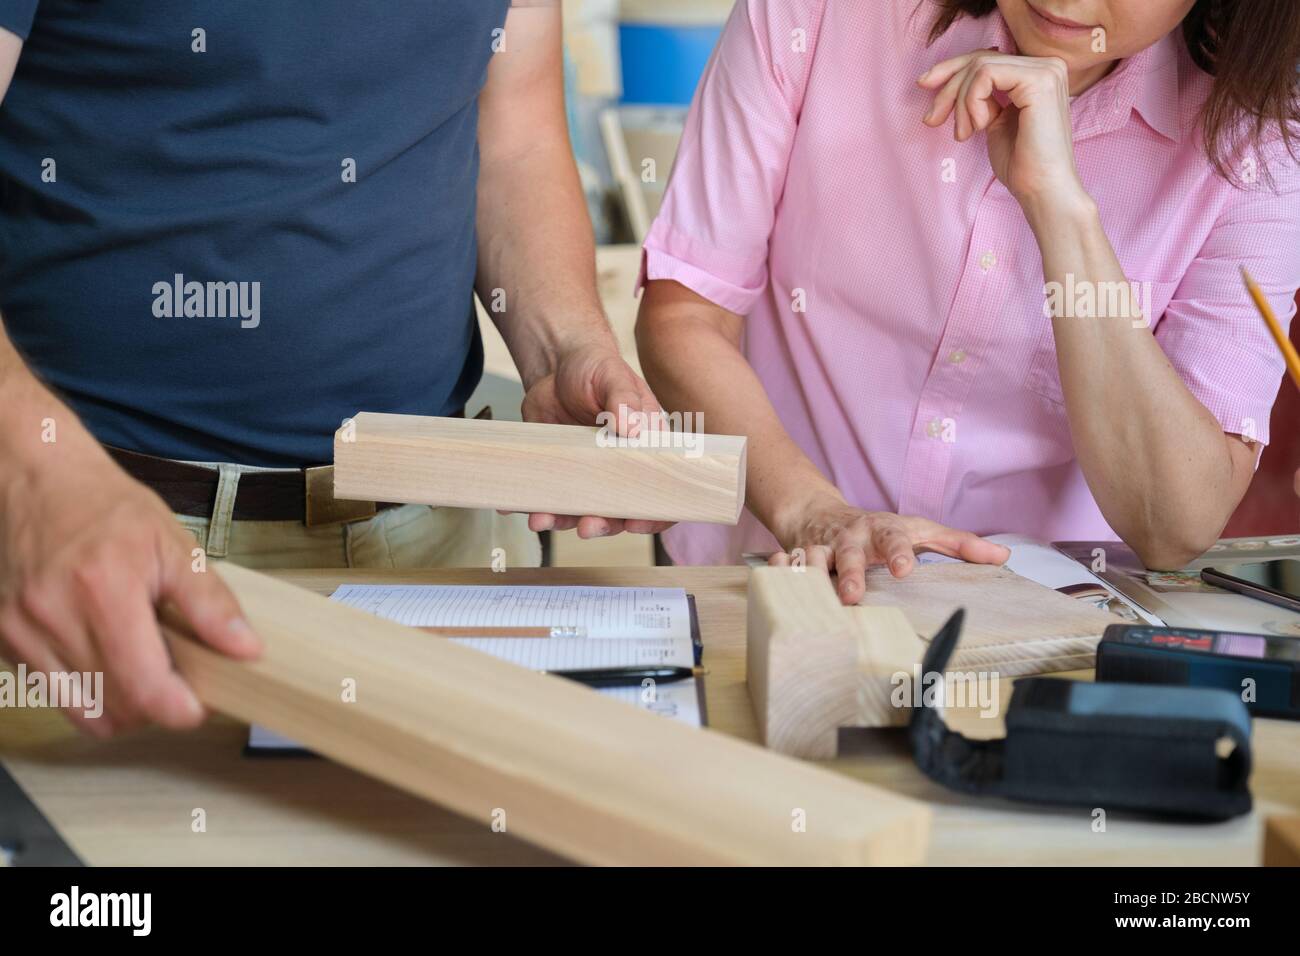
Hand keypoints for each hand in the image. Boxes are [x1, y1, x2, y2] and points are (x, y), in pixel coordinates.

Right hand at [0, 446, 260, 735]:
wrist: (37, 481)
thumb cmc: (106, 508)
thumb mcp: (172, 543)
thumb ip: (210, 601)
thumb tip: (246, 649)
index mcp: (103, 590)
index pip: (144, 687)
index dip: (180, 710)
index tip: (200, 705)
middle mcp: (54, 616)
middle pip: (117, 705)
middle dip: (157, 708)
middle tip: (181, 682)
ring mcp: (21, 631)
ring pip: (84, 709)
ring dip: (122, 706)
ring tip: (145, 671)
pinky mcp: (4, 639)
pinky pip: (54, 693)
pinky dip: (88, 693)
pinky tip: (109, 662)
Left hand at [520, 338, 673, 537]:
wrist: (556, 364)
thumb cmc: (596, 368)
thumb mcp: (613, 376)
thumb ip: (623, 399)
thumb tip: (630, 428)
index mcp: (644, 448)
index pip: (660, 490)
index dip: (653, 514)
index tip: (635, 522)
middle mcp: (618, 468)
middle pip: (619, 510)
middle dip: (603, 524)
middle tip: (587, 526)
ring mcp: (587, 473)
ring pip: (581, 510)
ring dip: (563, 520)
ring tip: (542, 519)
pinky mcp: (557, 471)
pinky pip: (548, 496)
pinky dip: (533, 505)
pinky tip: (518, 507)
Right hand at [770, 493, 1010, 604]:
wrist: (816, 512)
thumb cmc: (876, 529)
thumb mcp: (917, 530)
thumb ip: (957, 545)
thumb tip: (1003, 558)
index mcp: (882, 529)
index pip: (894, 539)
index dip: (898, 552)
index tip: (904, 568)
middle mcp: (850, 536)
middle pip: (849, 553)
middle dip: (852, 572)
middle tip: (855, 595)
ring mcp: (821, 547)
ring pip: (812, 559)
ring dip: (813, 574)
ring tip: (815, 594)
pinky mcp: (796, 557)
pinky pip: (785, 565)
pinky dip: (780, 573)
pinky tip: (779, 585)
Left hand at [919, 50, 1086, 216]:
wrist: (1041, 189)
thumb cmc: (1020, 164)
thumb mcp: (993, 121)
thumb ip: (982, 97)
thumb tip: (945, 80)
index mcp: (1037, 73)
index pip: (986, 59)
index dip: (951, 71)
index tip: (924, 88)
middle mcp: (1046, 66)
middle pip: (980, 59)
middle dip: (947, 88)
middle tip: (931, 119)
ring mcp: (1046, 70)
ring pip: (979, 66)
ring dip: (960, 102)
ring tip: (963, 133)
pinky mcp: (1040, 80)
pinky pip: (985, 75)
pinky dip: (971, 102)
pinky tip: (979, 127)